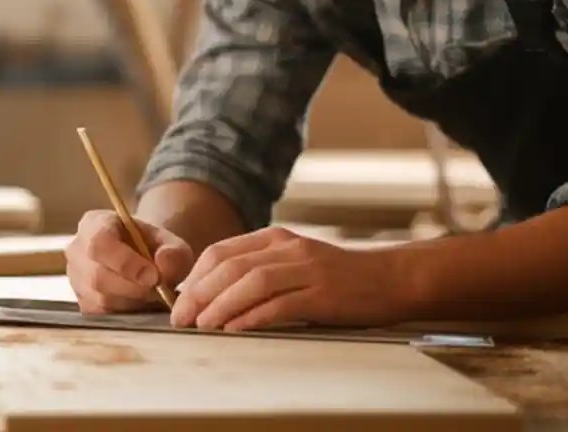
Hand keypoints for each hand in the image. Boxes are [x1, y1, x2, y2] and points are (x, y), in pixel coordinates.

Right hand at [65, 210, 194, 312]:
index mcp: (93, 224)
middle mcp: (77, 251)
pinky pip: (102, 316)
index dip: (125, 262)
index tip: (153, 276)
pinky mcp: (82, 303)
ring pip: (100, 300)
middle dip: (133, 288)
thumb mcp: (171, 244)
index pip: (99, 242)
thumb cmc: (155, 248)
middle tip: (157, 289)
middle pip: (97, 276)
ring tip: (151, 294)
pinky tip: (139, 303)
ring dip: (132, 302)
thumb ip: (173, 252)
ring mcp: (76, 279)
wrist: (144, 261)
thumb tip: (163, 264)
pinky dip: (126, 313)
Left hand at [170, 226, 410, 330]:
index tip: (178, 299)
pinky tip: (236, 329)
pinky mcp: (322, 293)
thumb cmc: (337, 277)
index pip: (221, 251)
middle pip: (230, 266)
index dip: (194, 276)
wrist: (389, 278)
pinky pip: (280, 304)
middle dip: (198, 292)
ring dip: (220, 304)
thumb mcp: (294, 262)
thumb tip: (213, 295)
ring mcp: (306, 269)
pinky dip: (253, 317)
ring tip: (202, 325)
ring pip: (251, 282)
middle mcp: (288, 248)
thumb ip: (259, 270)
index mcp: (275, 238)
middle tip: (180, 317)